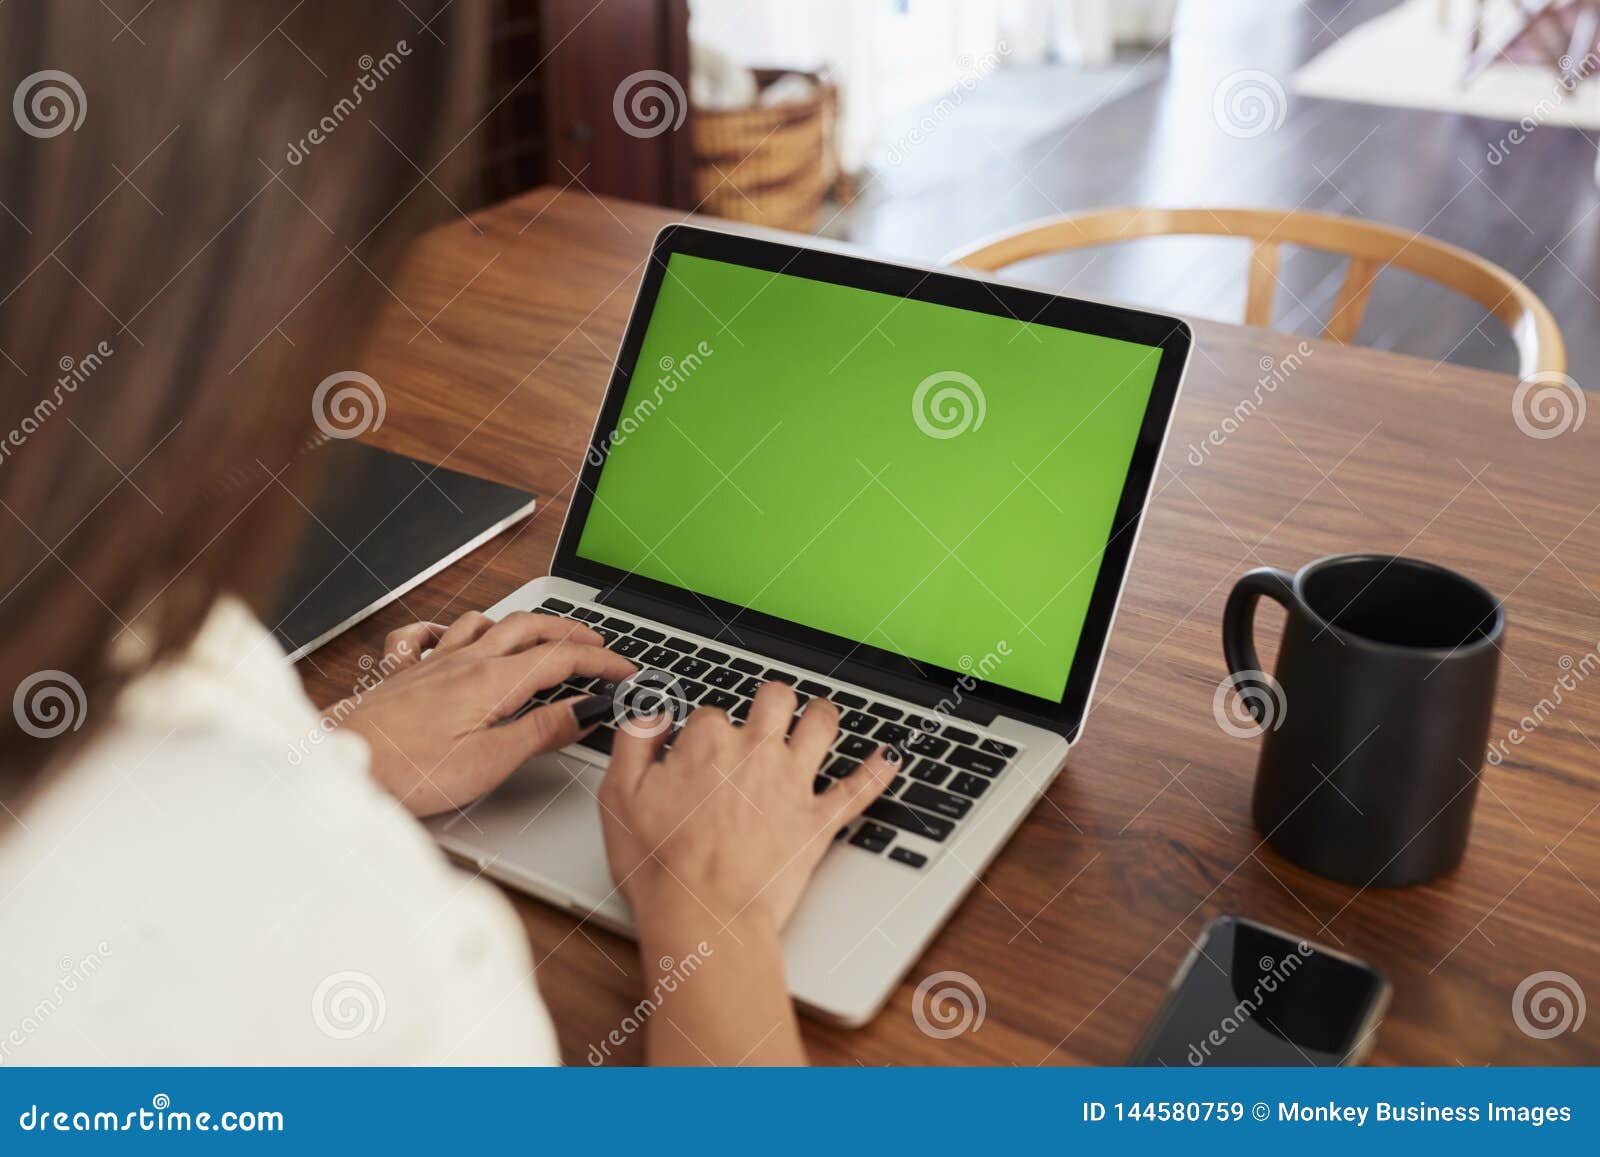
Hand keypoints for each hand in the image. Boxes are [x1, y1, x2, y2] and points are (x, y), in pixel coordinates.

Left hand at [326, 611, 635, 816]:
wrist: (338, 764)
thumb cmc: (406, 772)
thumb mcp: (489, 762)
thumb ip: (540, 733)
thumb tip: (584, 711)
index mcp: (491, 681)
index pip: (562, 658)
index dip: (602, 661)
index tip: (626, 670)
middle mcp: (462, 660)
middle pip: (530, 626)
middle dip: (571, 630)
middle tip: (599, 644)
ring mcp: (429, 662)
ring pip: (484, 622)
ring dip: (520, 623)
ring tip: (540, 635)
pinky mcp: (399, 674)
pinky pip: (423, 634)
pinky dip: (445, 629)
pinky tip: (450, 638)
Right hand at [597, 682, 900, 933]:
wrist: (703, 915)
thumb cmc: (659, 865)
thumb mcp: (619, 794)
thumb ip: (634, 739)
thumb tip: (648, 707)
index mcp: (707, 742)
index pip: (710, 713)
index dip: (704, 731)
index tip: (697, 750)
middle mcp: (755, 752)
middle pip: (775, 699)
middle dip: (771, 700)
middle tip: (767, 712)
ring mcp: (791, 784)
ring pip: (821, 724)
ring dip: (821, 715)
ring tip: (818, 717)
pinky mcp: (818, 821)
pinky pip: (858, 789)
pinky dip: (878, 770)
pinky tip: (890, 757)